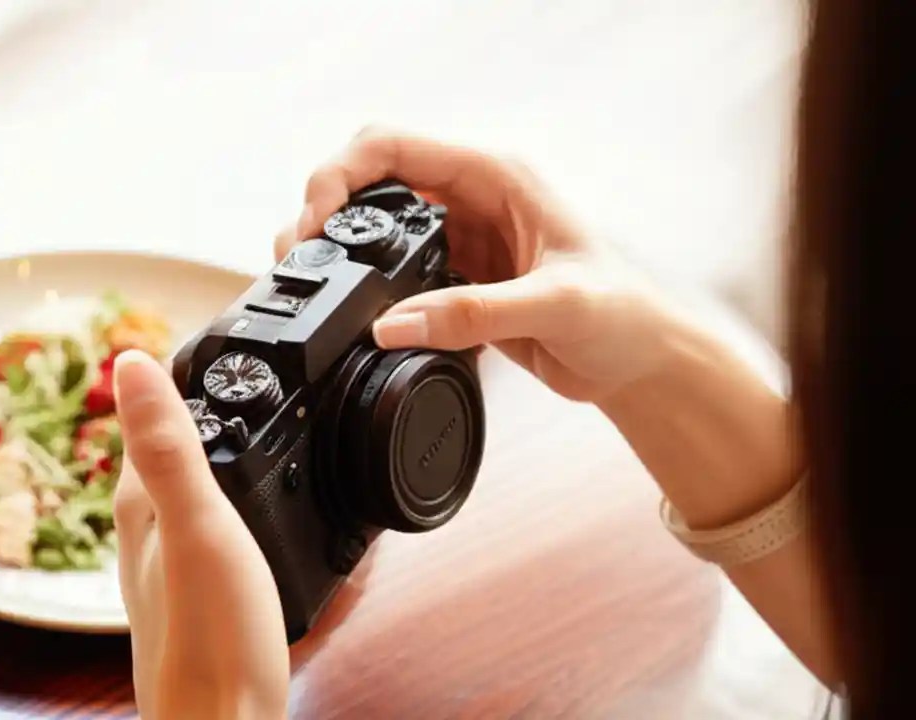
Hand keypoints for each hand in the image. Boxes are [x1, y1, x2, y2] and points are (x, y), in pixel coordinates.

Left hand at [112, 350, 288, 719]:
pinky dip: (236, 493)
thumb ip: (167, 445)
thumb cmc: (211, 641)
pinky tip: (260, 504)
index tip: (217, 329)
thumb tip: (129, 358)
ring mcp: (170, 559)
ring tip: (255, 413)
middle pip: (168, 440)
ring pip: (190, 480)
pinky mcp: (199, 587)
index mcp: (140, 501)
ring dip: (217, 443)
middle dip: (200, 399)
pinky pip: (213, 519)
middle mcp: (146, 527)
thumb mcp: (199, 527)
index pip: (148, 409)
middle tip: (242, 360)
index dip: (180, 366)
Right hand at [276, 128, 682, 403]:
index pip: (392, 146)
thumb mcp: (555, 306)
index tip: (315, 220)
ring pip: (372, 228)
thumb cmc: (623, 314)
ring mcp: (457, 241)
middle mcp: (469, 201)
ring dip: (336, 250)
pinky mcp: (452, 282)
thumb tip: (393, 325)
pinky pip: (389, 275)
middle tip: (298, 256)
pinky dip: (360, 289)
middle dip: (322, 210)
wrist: (640, 362)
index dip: (340, 173)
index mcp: (495, 176)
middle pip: (368, 181)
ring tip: (309, 283)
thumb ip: (474, 314)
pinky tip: (348, 314)